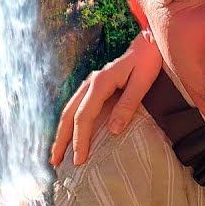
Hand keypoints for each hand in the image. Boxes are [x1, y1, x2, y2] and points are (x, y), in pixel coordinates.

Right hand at [49, 31, 162, 166]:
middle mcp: (90, 83)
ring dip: (61, 132)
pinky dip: (68, 123)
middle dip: (61, 139)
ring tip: (55, 154)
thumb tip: (113, 130)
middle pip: (68, 114)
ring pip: (68, 110)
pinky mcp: (93, 86)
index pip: (84, 116)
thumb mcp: (142, 83)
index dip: (80, 139)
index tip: (79, 159)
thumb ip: (128, 105)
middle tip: (55, 162)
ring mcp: (89, 84)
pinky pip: (75, 106)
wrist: (148, 43)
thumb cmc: (148, 62)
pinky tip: (68, 134)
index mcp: (100, 83)